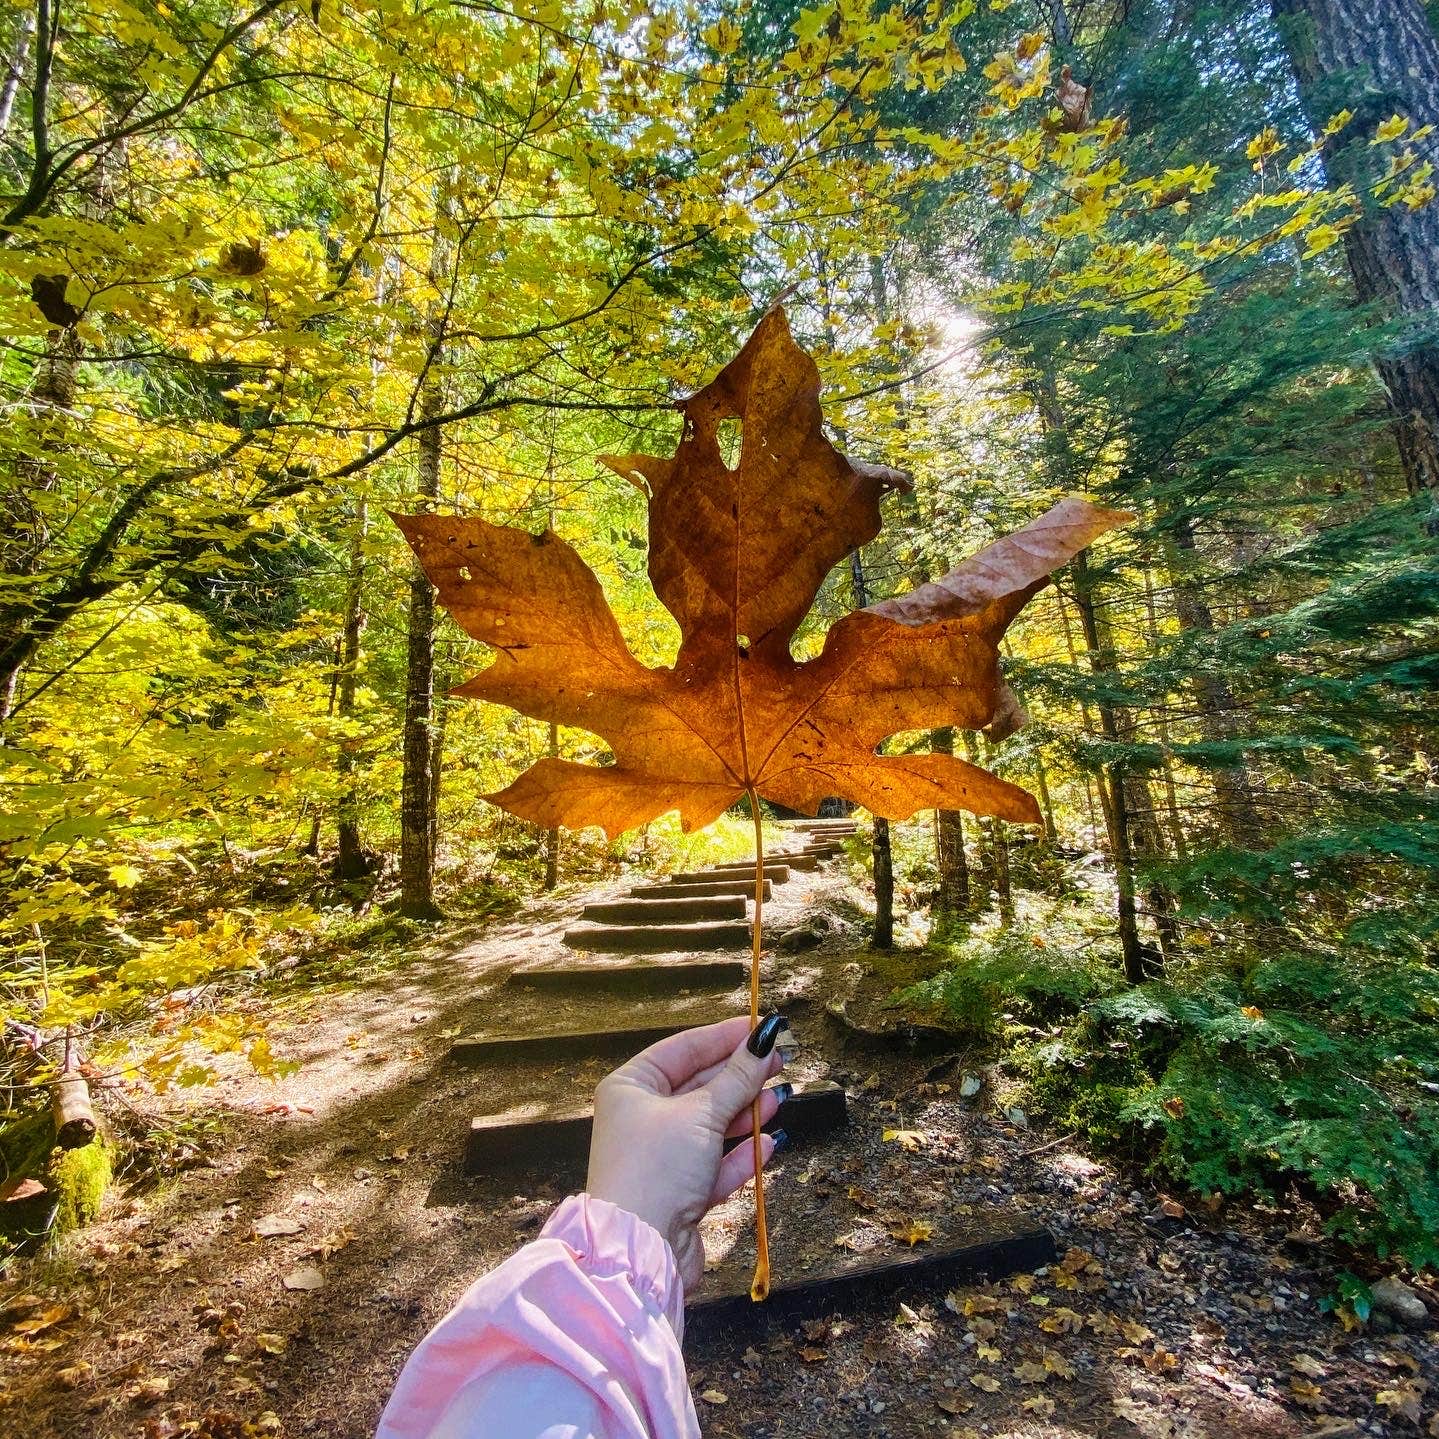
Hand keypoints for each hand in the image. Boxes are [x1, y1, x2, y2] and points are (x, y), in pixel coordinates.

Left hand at [586, 1014, 790, 1289]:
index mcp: (631, 1088)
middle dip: (740, 1076)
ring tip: (778, 1099)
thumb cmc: (657, 1168)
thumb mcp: (702, 1113)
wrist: (641, 1250)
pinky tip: (768, 1143)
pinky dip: (742, 1154)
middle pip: (699, 1087)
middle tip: (778, 1062)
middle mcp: (642, 1119)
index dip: (724, 1037)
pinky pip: (716, 1164)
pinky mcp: (680, 1194)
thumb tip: (764, 1040)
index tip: (761, 1028)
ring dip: (745, 1114)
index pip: (683, 1049)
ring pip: (711, 1126)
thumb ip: (738, 1078)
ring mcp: (661, 1158)